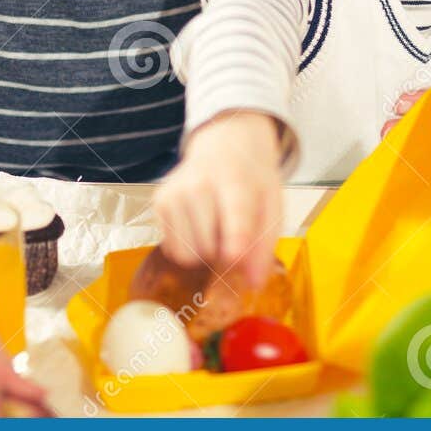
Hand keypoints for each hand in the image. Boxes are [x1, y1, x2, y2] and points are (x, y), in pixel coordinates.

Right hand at [154, 111, 283, 285]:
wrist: (225, 145)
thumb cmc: (251, 180)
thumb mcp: (271, 205)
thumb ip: (264, 245)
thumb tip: (254, 284)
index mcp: (236, 180)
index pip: (234, 215)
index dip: (234, 240)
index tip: (234, 257)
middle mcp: (199, 183)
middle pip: (208, 246)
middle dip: (224, 255)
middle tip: (233, 236)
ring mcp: (174, 192)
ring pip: (187, 254)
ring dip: (205, 253)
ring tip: (216, 228)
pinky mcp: (159, 202)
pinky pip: (172, 249)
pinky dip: (188, 247)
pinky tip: (199, 225)